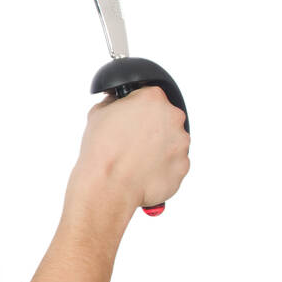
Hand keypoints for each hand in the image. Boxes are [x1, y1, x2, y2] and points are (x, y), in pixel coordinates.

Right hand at [69, 85, 189, 216]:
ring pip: (171, 142)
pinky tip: (142, 172)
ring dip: (158, 148)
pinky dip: (161, 167)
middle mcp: (172, 118)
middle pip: (165, 118)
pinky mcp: (183, 166)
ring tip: (136, 160)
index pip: (150, 95)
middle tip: (132, 141)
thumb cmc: (102, 152)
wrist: (108, 187)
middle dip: (151, 127)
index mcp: (152, 99)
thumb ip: (114, 103)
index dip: (137, 107)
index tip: (131, 117)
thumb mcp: (98, 114)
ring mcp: (181, 143)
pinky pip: (174, 163)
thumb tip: (118, 104)